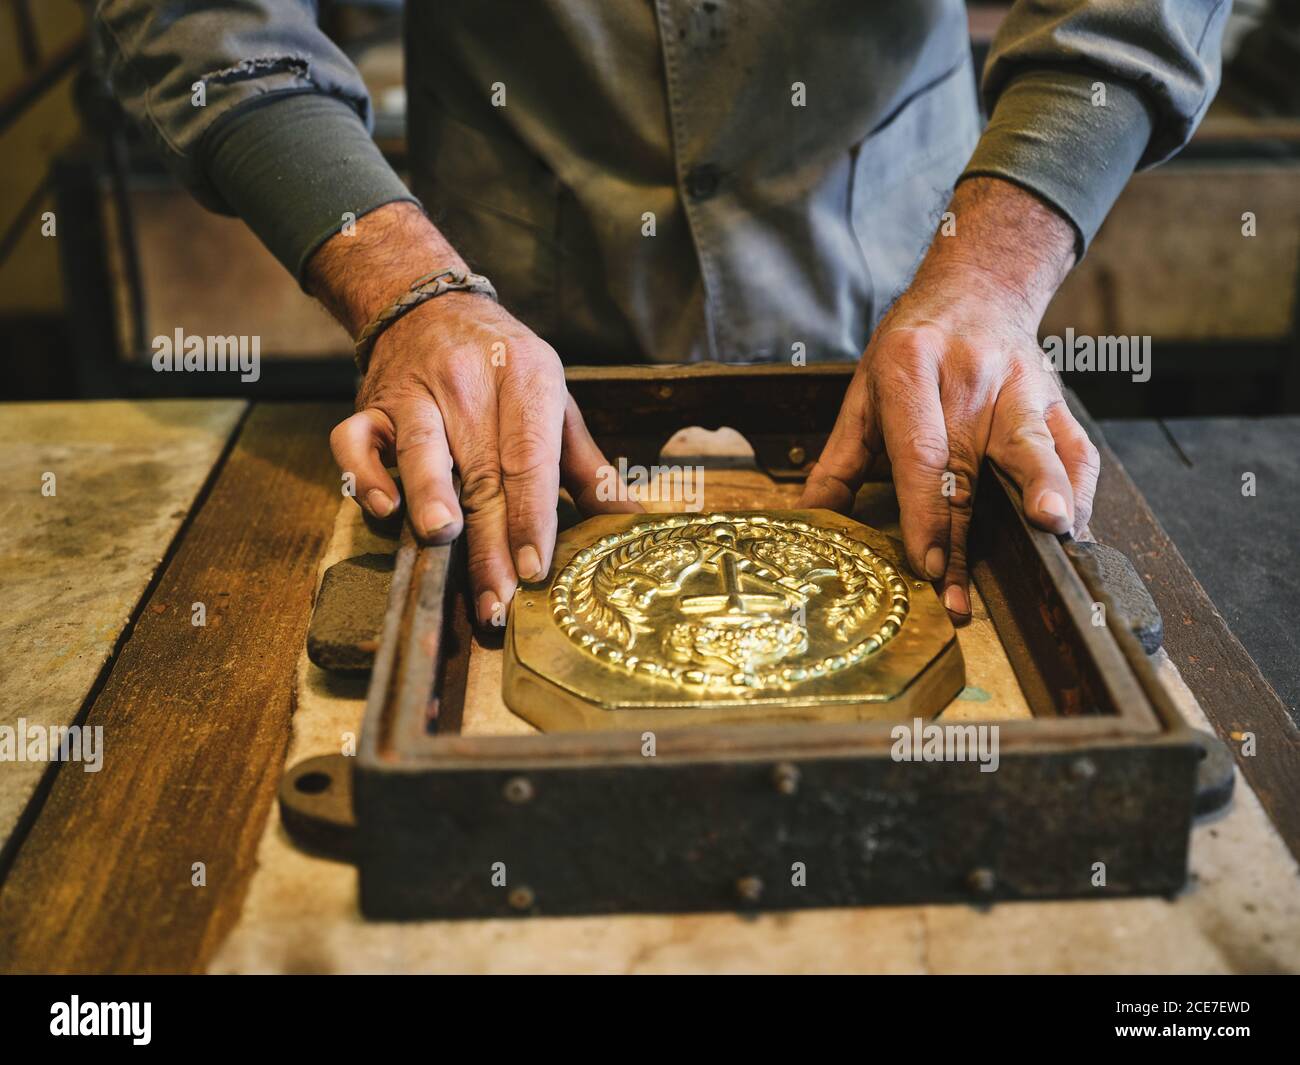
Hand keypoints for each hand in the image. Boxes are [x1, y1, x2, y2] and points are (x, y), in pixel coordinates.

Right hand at [310, 203, 636, 625]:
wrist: (428, 305)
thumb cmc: (504, 367)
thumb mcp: (555, 402)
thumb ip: (588, 467)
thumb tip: (632, 520)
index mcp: (527, 380)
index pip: (532, 460)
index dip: (533, 517)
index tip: (535, 570)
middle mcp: (469, 384)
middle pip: (482, 473)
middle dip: (489, 543)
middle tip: (497, 602)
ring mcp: (415, 393)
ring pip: (421, 448)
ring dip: (431, 494)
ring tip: (441, 537)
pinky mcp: (370, 405)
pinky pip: (356, 440)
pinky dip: (365, 472)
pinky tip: (384, 506)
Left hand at [800, 178, 1099, 619]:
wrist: (977, 288)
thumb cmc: (913, 347)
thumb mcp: (863, 392)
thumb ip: (839, 461)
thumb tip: (809, 521)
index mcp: (910, 368)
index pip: (919, 451)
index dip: (922, 510)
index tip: (924, 562)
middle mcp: (968, 378)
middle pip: (970, 464)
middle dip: (964, 536)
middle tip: (959, 592)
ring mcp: (1018, 387)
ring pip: (1035, 444)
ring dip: (1046, 487)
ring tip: (1052, 528)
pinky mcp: (1055, 400)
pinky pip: (1075, 447)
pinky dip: (1078, 488)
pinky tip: (1070, 530)